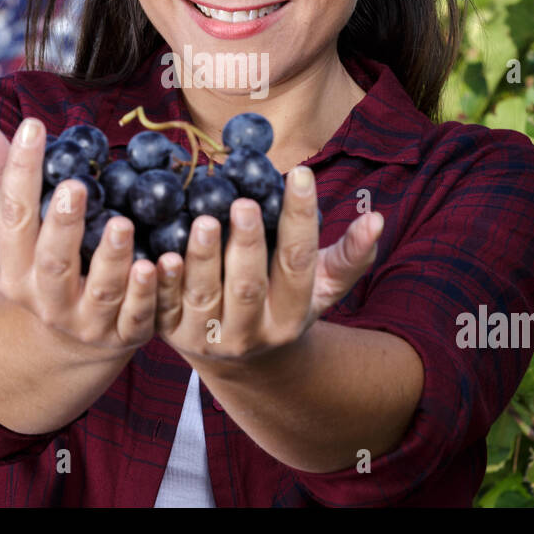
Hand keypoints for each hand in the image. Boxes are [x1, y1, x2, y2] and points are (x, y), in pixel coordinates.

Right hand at [0, 114, 176, 357]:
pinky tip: (159, 264)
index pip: (14, 217)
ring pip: (100, 291)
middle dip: (63, 225)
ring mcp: (87, 322)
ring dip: (111, 257)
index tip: (33, 127)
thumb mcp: (27, 226)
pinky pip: (138, 315)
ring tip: (122, 222)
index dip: (20, 172)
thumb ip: (5, 176)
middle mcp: (47, 300)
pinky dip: (149, 291)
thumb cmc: (49, 260)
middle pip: (52, 262)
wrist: (78, 339)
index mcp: (16, 269)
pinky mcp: (125, 335)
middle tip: (76, 186)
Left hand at [156, 164, 382, 368]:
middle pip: (248, 286)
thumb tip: (375, 218)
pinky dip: (159, 282)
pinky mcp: (168, 334)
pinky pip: (161, 308)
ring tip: (204, 219)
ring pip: (204, 296)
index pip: (298, 263)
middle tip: (244, 202)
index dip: (301, 219)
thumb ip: (348, 254)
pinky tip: (158, 254)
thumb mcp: (319, 286)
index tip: (300, 174)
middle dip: (248, 244)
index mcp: (291, 315)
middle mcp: (250, 332)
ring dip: (202, 257)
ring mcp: (207, 337)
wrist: (239, 359)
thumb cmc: (283, 302)